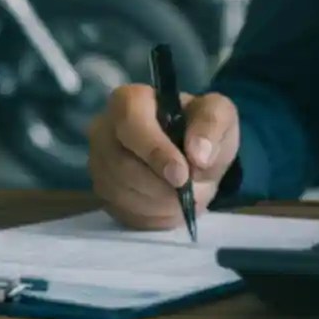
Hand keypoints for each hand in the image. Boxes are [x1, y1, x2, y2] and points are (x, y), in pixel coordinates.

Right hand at [88, 86, 239, 229]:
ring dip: (160, 204)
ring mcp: (98, 163)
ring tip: (185, 199)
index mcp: (130, 101)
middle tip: (192, 193)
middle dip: (162, 186)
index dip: (155, 151)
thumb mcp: (219, 114)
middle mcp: (103, 129)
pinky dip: (152, 217)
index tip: (182, 175)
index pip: (131, 123)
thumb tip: (199, 155)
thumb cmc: (199, 129)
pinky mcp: (102, 192)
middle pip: (122, 165)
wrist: (190, 155)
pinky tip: (169, 207)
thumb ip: (212, 125)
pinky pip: (122, 212)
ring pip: (121, 193)